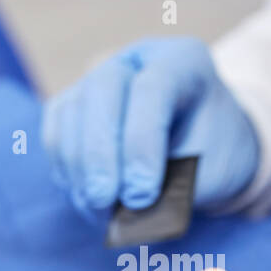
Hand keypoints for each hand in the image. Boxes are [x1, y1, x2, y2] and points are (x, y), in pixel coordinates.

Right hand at [42, 37, 259, 220]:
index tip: (142, 193)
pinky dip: (65, 168)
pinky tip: (86, 197)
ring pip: (72, 111)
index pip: (153, 89)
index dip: (141, 143)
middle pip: (103, 88)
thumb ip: (174, 185)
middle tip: (105, 200)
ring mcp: (100, 76)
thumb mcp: (212, 170)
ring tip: (99, 211)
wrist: (206, 149)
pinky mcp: (74, 104)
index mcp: (184, 61)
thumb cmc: (214, 157)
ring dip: (79, 168)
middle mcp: (138, 59)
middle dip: (100, 152)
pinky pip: (56, 131)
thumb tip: (126, 211)